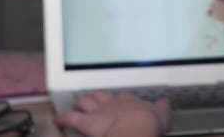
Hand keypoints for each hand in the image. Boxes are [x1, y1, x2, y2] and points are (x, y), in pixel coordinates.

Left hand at [54, 91, 169, 136]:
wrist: (136, 128)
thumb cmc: (148, 124)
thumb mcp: (161, 114)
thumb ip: (161, 108)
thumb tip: (165, 103)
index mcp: (129, 102)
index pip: (122, 97)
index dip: (119, 99)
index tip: (119, 101)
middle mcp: (112, 103)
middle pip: (101, 96)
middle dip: (97, 98)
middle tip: (95, 102)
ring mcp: (98, 111)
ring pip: (86, 101)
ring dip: (81, 104)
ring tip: (78, 106)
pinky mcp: (87, 122)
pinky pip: (71, 117)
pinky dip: (63, 118)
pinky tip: (58, 119)